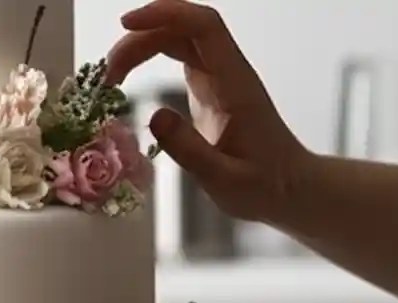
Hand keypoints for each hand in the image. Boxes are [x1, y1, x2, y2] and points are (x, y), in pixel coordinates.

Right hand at [106, 0, 310, 222]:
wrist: (290, 189)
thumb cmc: (265, 186)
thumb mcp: (225, 180)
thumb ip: (190, 150)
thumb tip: (154, 116)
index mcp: (236, 85)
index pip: (204, 27)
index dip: (166, 14)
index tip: (127, 24)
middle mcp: (229, 73)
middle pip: (183, 30)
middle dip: (140, 38)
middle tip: (106, 75)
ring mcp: (220, 78)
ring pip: (179, 40)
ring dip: (141, 46)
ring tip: (111, 77)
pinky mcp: (211, 90)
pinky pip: (179, 56)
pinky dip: (149, 57)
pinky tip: (129, 75)